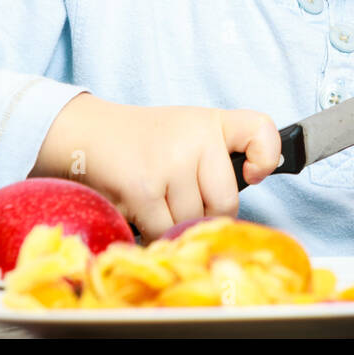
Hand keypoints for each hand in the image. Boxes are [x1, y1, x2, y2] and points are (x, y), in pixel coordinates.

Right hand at [30, 92, 280, 241]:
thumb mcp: (190, 132)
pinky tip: (141, 209)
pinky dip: (153, 232)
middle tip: (180, 197)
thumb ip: (220, 156)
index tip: (253, 174)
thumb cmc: (145, 141)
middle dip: (204, 213)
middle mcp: (196, 137)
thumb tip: (248, 191)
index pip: (261, 130)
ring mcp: (171, 162)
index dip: (266, 157)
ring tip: (156, 198)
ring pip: (192, 222)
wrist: (87, 134)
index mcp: (212, 122)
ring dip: (173, 224)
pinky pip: (164, 232)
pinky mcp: (145, 188)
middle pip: (226, 203)